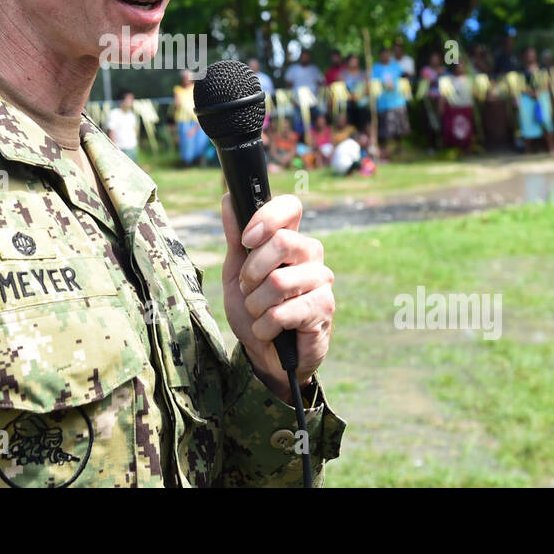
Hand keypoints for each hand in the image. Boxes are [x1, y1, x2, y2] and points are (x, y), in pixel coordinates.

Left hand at [220, 193, 334, 403]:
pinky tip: (270, 330)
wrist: (265, 354)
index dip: (267, 217)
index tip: (246, 240)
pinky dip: (265, 325)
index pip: (290, 206)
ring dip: (256, 303)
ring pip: (280, 281)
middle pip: (283, 241)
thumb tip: (228, 199)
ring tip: (259, 312)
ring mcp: (321, 280)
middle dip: (252, 271)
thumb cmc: (253, 308)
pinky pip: (285, 312)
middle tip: (247, 288)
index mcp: (289, 239)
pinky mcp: (324, 309)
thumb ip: (235, 238)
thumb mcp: (235, 273)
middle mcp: (310, 254)